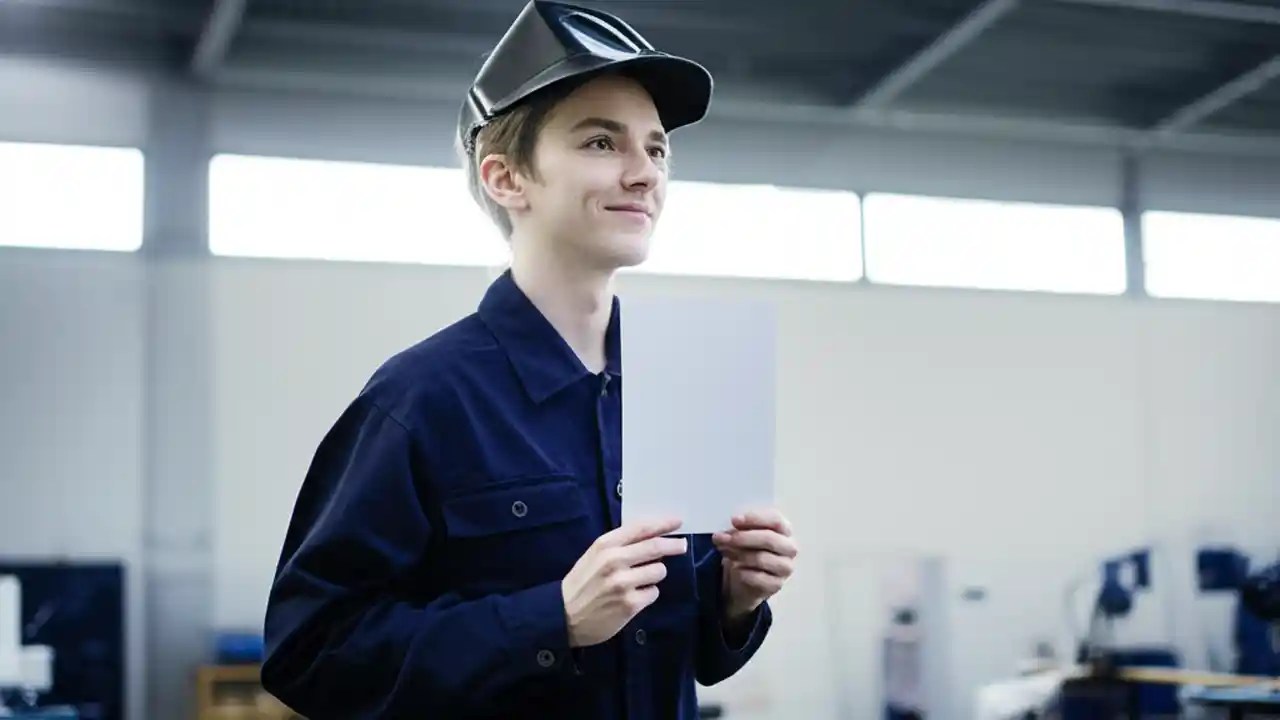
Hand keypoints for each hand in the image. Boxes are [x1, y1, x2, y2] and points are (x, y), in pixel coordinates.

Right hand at [561, 517, 686, 647]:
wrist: (563, 616)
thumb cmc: (582, 583)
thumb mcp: (594, 556)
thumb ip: (619, 545)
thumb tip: (651, 535)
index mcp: (605, 545)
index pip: (641, 528)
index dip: (662, 524)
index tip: (677, 521)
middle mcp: (614, 561)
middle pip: (655, 547)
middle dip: (673, 545)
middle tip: (681, 545)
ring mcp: (623, 583)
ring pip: (659, 571)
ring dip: (655, 574)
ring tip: (640, 580)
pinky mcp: (629, 604)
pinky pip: (653, 592)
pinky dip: (647, 594)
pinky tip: (633, 597)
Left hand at [712, 509, 797, 623]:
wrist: (746, 578)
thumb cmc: (747, 549)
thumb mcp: (742, 534)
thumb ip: (737, 530)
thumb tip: (726, 533)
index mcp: (784, 529)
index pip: (775, 520)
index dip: (755, 519)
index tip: (734, 520)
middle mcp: (789, 547)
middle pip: (769, 539)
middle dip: (743, 538)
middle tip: (723, 538)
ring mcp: (785, 567)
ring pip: (761, 558)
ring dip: (739, 554)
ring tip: (724, 551)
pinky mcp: (777, 585)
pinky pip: (757, 577)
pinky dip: (742, 572)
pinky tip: (736, 569)